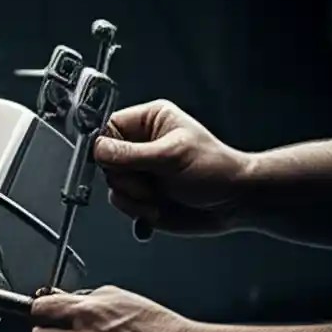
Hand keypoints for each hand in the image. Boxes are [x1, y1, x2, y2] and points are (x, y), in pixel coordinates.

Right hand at [95, 100, 252, 235]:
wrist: (233, 203)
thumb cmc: (215, 169)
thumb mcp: (171, 157)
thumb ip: (130, 154)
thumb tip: (97, 150)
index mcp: (150, 122)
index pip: (107, 127)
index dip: (104, 146)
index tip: (110, 161)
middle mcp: (140, 145)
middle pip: (104, 160)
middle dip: (125, 177)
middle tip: (149, 180)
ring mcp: (140, 171)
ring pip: (112, 184)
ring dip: (133, 196)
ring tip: (159, 194)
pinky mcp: (141, 194)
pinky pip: (120, 202)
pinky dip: (137, 209)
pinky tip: (158, 206)